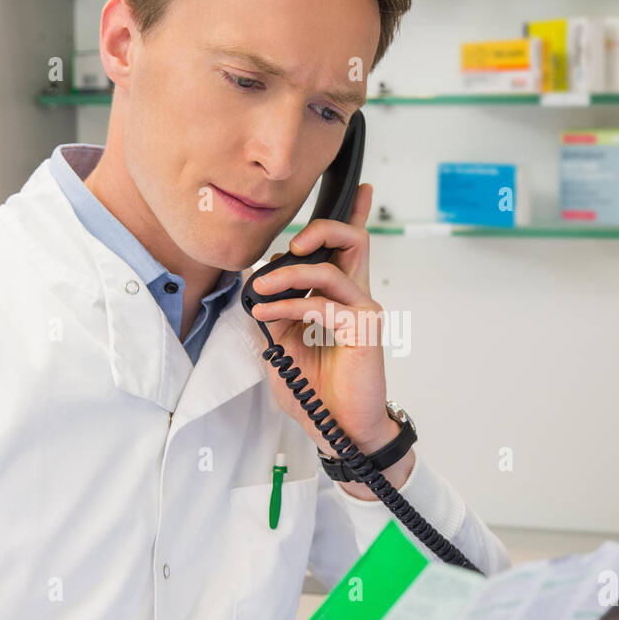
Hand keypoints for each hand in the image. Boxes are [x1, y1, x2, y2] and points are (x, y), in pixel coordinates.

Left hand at [248, 183, 399, 460]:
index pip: (350, 248)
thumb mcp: (283, 349)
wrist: (340, 430)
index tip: (358, 189)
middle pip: (353, 240)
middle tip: (290, 246)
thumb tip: (254, 289)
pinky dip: (289, 306)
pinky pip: (322, 304)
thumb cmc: (318, 391)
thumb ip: (275, 316)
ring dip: (289, 273)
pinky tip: (269, 316)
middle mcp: (356, 298)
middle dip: (320, 229)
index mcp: (340, 297)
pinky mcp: (364, 329)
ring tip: (263, 287)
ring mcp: (363, 311)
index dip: (355, 215)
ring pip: (330, 268)